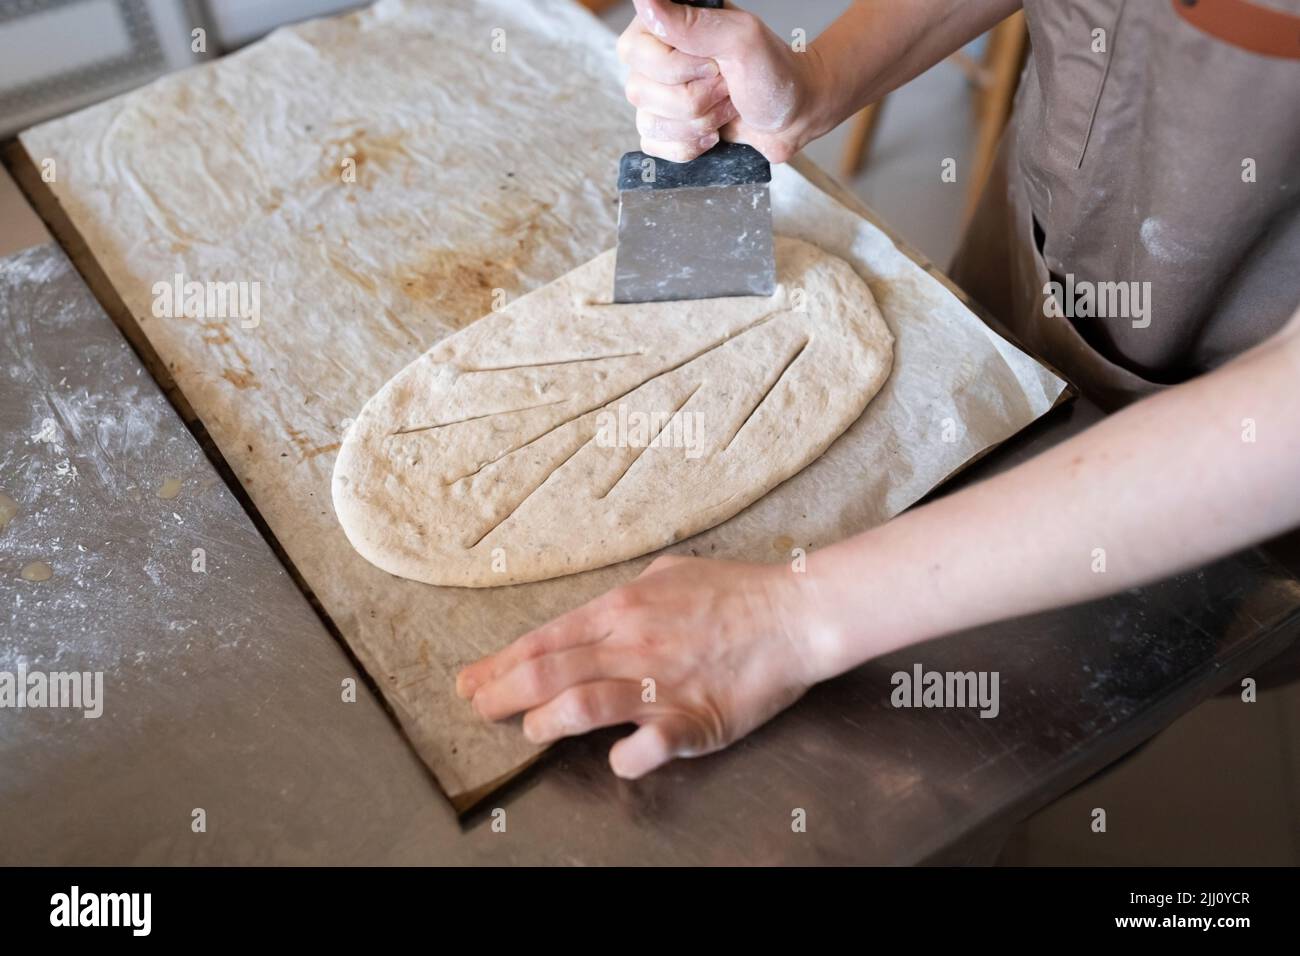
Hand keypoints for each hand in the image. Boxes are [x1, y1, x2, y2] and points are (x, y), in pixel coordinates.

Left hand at [456, 555, 829, 778]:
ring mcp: (659, 683)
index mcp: (621, 607)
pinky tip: (617, 759)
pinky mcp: (692, 719)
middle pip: (545, 673)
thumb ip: (627, 595)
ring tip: (532, 731)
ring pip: (579, 705)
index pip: (542, 639)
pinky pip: (645, 747)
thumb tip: (599, 610)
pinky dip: (624, 757)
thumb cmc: (735, 590)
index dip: (499, 663)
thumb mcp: (669, 572)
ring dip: (545, 723)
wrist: (795, 613)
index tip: (471, 679)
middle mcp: (630, 643)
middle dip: (499, 694)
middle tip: (477, 708)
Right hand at [616, 0, 828, 163]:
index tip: (714, 65)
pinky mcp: (666, 129)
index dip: (676, 69)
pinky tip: (712, 133)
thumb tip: (646, 2)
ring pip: (648, 123)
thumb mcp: (741, 39)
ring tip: (724, 107)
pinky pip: (655, 146)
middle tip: (725, 86)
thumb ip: (693, 22)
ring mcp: (658, 97)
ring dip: (697, 123)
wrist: (794, 114)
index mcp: (664, 27)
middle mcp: (654, 61)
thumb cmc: (774, 72)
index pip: (635, 53)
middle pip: (640, 92)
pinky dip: (689, 146)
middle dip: (694, 99)